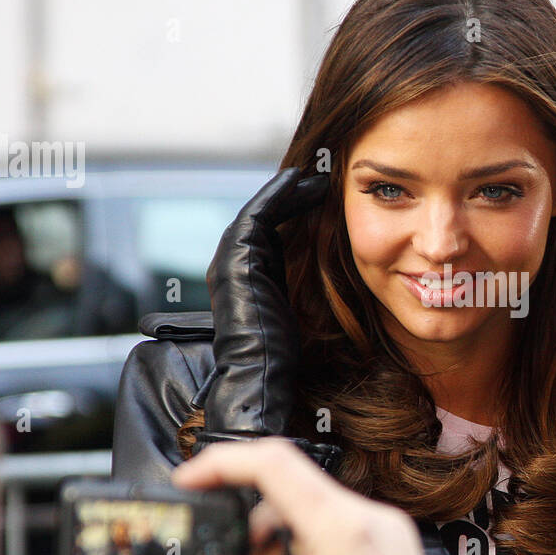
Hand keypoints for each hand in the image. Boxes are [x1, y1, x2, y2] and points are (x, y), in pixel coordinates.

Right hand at [199, 168, 327, 445]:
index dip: (291, 213)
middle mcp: (229, 266)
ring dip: (286, 192)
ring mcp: (229, 262)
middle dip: (288, 197)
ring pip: (259, 212)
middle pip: (260, 218)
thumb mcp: (293, 315)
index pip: (266, 233)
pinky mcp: (237, 261)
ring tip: (313, 177)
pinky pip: (259, 216)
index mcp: (242, 278)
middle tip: (318, 178)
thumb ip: (297, 291)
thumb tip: (325, 278)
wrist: (260, 378)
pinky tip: (301, 184)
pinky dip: (278, 196)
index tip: (319, 197)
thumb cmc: (282, 359)